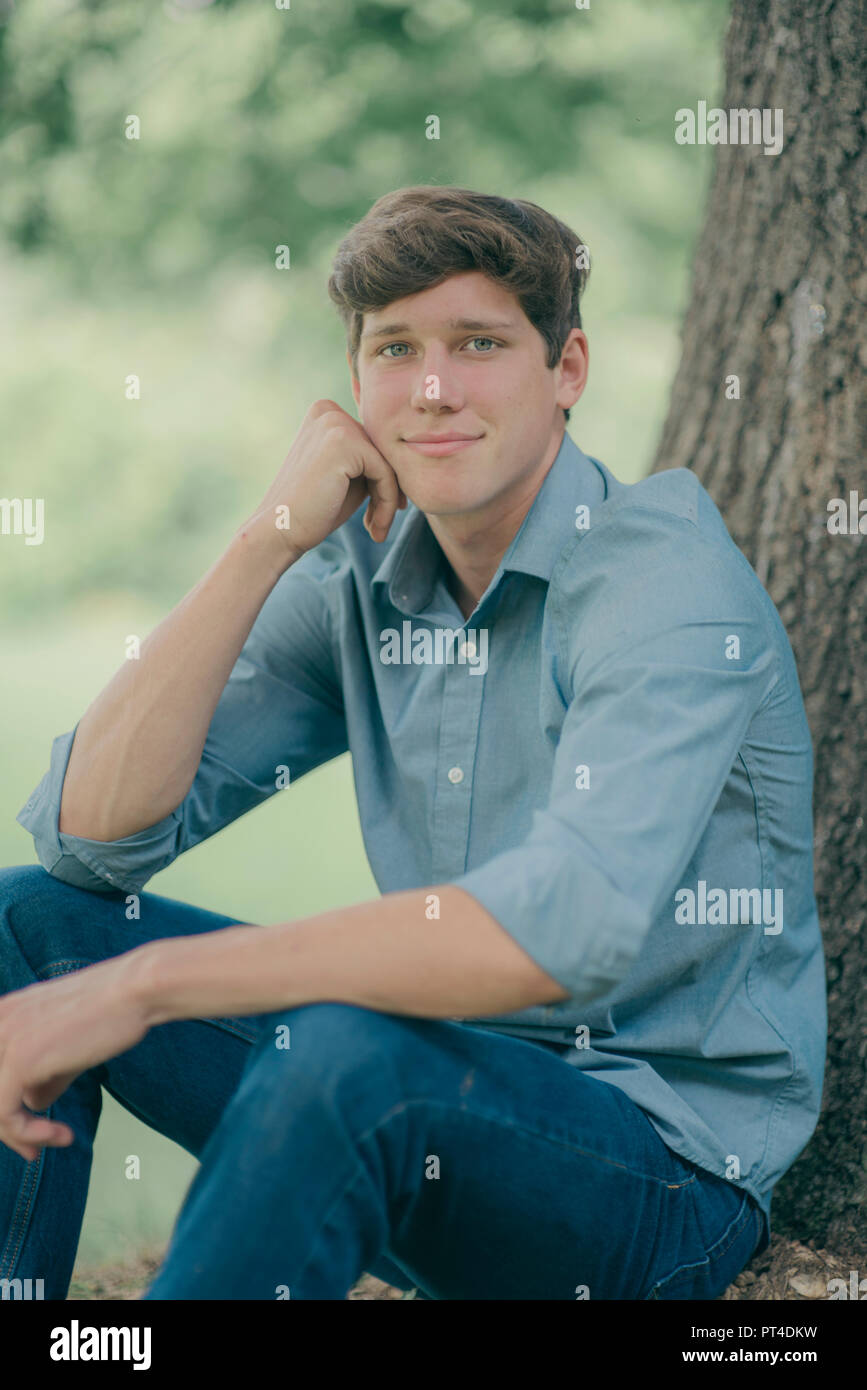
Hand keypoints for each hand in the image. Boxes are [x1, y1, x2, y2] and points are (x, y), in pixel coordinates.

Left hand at [0, 952, 150, 1161]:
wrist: (135, 991)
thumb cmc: (111, 1010)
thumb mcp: (66, 1045)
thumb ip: (44, 1074)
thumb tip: (35, 1103)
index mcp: (3, 1013)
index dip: (5, 1106)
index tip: (29, 1129)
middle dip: (8, 1128)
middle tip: (33, 1149)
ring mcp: (4, 1039)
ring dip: (21, 1136)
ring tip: (55, 1140)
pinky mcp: (19, 1060)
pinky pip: (5, 1115)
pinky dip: (31, 1134)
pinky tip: (61, 1135)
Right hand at [241, 400, 407, 565]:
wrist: (280, 530)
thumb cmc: (313, 509)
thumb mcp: (347, 476)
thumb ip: (369, 460)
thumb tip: (409, 459)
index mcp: (325, 413)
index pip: (372, 444)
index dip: (383, 479)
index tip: (383, 510)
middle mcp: (329, 410)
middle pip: (382, 451)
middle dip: (387, 490)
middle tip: (379, 524)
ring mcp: (336, 423)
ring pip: (387, 463)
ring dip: (388, 501)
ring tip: (376, 530)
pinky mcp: (345, 441)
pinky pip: (386, 473)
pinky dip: (386, 504)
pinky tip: (374, 528)